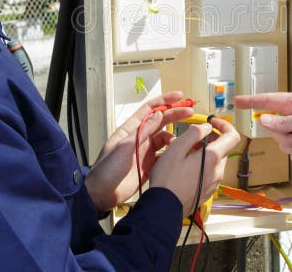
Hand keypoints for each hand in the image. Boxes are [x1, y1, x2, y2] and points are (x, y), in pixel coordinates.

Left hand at [84, 91, 193, 211]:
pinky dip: (173, 153)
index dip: (165, 101)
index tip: (179, 96)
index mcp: (131, 129)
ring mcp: (144, 151)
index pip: (150, 109)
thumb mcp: (125, 146)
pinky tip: (179, 154)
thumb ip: (143, 131)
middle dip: (175, 115)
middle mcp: (139, 138)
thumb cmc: (107, 169)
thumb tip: (159, 115)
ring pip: (164, 138)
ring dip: (175, 137)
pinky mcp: (149, 165)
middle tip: (190, 112)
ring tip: (183, 140)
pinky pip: (164, 155)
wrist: (102, 194)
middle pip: (160, 121)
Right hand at [149, 117, 239, 217]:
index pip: (232, 136)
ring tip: (185, 153)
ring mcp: (214, 182)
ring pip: (216, 160)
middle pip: (223, 148)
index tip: (212, 122)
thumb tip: (207, 127)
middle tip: (191, 139)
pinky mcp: (208, 190)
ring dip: (205, 152)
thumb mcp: (176, 149)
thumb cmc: (167, 179)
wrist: (164, 208)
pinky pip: (211, 172)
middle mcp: (218, 171)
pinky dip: (202, 164)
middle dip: (210, 139)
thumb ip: (194, 133)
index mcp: (212, 158)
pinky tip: (186, 167)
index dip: (224, 125)